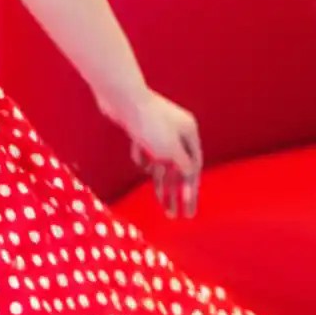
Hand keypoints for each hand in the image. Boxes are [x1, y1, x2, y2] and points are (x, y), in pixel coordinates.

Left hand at [98, 88, 202, 218]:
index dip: (190, 190)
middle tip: (176, 216)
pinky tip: (141, 165)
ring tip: (161, 205)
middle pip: (178, 168)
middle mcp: (176, 131)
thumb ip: (183, 164)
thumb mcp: (170, 149)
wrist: (121, 98)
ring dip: (161, 183)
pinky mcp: (138, 129)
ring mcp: (156, 129)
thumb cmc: (148, 123)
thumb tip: (190, 175)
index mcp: (189, 133)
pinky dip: (143, 160)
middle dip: (177, 192)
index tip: (188, 210)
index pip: (194, 167)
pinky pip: (144, 151)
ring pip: (161, 162)